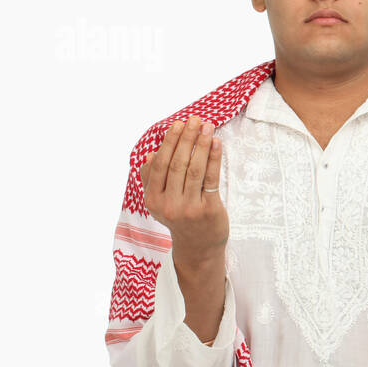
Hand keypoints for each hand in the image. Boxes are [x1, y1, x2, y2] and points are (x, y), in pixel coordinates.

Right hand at [140, 115, 228, 265]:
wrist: (198, 246)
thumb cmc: (180, 216)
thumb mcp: (160, 201)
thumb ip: (152, 179)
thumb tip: (151, 154)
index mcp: (153, 199)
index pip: (160, 165)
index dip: (169, 142)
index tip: (178, 124)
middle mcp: (168, 205)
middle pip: (177, 164)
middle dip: (186, 138)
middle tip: (195, 119)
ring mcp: (188, 208)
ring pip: (194, 169)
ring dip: (201, 145)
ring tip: (208, 127)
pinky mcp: (208, 210)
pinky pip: (211, 179)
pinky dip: (214, 159)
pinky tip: (216, 144)